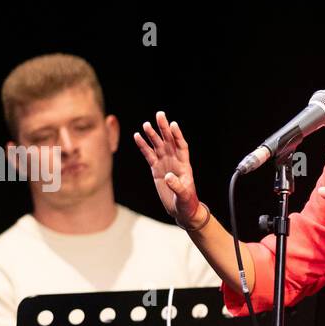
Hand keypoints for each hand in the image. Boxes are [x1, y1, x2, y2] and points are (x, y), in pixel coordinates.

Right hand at [133, 111, 204, 228]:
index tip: (173, 124)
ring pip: (158, 146)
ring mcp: (165, 164)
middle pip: (169, 141)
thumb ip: (178, 186)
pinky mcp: (156, 170)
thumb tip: (169, 177)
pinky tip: (137, 136)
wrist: (181, 210)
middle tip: (159, 115)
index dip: (177, 135)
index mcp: (185, 165)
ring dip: (152, 135)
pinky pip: (149, 155)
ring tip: (146, 124)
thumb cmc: (187, 204)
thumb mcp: (184, 196)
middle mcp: (175, 161)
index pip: (181, 146)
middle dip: (164, 129)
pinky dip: (143, 146)